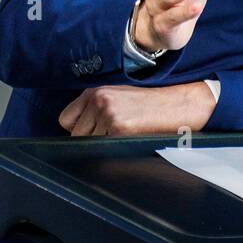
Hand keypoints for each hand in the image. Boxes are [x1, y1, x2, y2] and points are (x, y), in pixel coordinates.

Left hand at [59, 82, 216, 135]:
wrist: (177, 105)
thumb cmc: (150, 104)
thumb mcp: (118, 96)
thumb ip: (94, 108)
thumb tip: (75, 132)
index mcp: (95, 90)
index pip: (65, 119)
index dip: (78, 129)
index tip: (91, 132)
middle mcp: (98, 100)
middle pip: (74, 135)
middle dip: (89, 140)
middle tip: (113, 135)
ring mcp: (108, 114)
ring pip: (88, 145)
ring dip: (102, 146)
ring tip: (124, 136)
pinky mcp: (119, 129)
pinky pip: (103, 150)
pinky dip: (113, 151)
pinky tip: (128, 139)